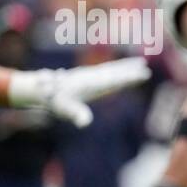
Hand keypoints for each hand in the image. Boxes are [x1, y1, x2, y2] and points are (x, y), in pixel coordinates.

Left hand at [8, 57, 149, 126]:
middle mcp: (93, 77)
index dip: (129, 78)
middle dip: (130, 71)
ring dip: (126, 67)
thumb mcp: (66, 109)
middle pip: (115, 73)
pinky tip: (122, 68)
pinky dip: (117, 68)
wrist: (41, 88)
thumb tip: (85, 123)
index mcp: (92, 84)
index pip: (114, 80)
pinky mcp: (88, 76)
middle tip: (145, 68)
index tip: (142, 74)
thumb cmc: (55, 101)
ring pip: (112, 69)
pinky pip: (107, 70)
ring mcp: (90, 75)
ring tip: (140, 63)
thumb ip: (76, 114)